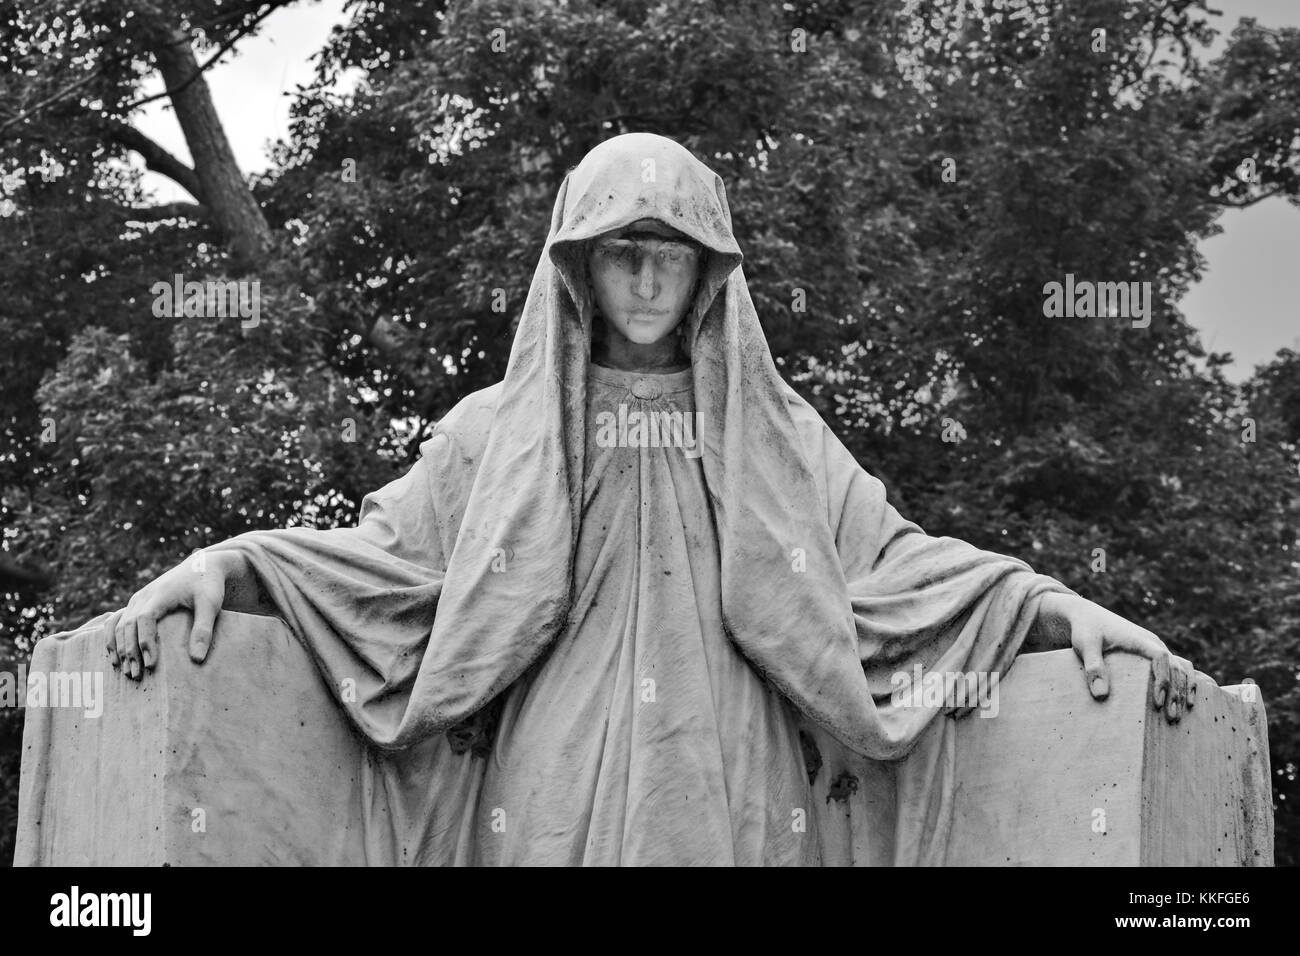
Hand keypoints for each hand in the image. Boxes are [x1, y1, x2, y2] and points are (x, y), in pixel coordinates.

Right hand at [103, 551, 227, 678]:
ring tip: (123, 670)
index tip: (150, 664)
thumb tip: (197, 660)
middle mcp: (143, 596)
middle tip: (136, 675)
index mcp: (160, 594)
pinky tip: (114, 657)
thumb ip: (204, 629)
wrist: (202, 565)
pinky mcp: (136, 603)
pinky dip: (112, 638)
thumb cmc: (208, 584)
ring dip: (118, 647)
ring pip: (118, 624)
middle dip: (129, 651)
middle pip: (128, 625)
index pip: (144, 619)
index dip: (145, 642)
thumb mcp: (211, 604)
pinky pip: (116, 620)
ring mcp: (137, 599)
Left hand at [1037, 592, 1195, 722]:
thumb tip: (1101, 696)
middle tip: (1171, 718)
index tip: (1158, 702)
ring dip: (1184, 690)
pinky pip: (1178, 666)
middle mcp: (1153, 642)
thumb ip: (1093, 667)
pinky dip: (1186, 682)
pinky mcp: (1154, 653)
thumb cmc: (1085, 631)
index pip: (1160, 657)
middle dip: (1176, 692)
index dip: (1162, 679)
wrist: (1087, 616)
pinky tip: (1188, 702)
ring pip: (1180, 667)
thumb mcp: (1085, 646)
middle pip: (1174, 666)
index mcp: (1138, 639)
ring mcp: (1156, 647)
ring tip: (1179, 715)